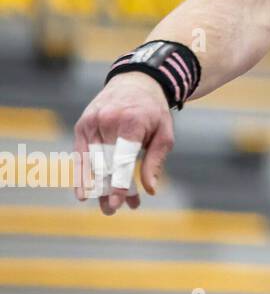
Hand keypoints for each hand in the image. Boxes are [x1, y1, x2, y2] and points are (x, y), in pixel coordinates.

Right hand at [73, 72, 174, 214]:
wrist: (136, 82)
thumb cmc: (153, 111)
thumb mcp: (164, 132)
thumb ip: (155, 160)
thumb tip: (150, 189)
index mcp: (132, 121)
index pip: (122, 158)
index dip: (118, 182)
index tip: (118, 202)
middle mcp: (108, 120)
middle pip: (106, 164)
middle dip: (108, 189)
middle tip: (112, 211)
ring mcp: (92, 122)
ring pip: (92, 162)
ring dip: (97, 186)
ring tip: (105, 207)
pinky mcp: (82, 125)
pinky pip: (79, 154)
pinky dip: (80, 174)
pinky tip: (83, 193)